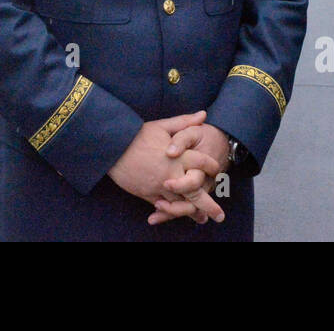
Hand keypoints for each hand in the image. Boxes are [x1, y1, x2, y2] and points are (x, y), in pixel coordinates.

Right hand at [107, 111, 223, 222]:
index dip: (213, 167)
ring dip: (193, 212)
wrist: (112, 148)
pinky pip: (164, 207)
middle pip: (196, 193)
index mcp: (179, 156)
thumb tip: (203, 114)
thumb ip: (184, 122)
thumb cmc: (137, 135)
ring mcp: (160, 186)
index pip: (203, 164)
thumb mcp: (162, 126)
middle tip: (220, 216)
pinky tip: (179, 214)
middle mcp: (172, 174)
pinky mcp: (149, 194)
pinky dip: (172, 212)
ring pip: (181, 204)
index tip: (218, 171)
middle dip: (210, 206)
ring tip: (203, 219)